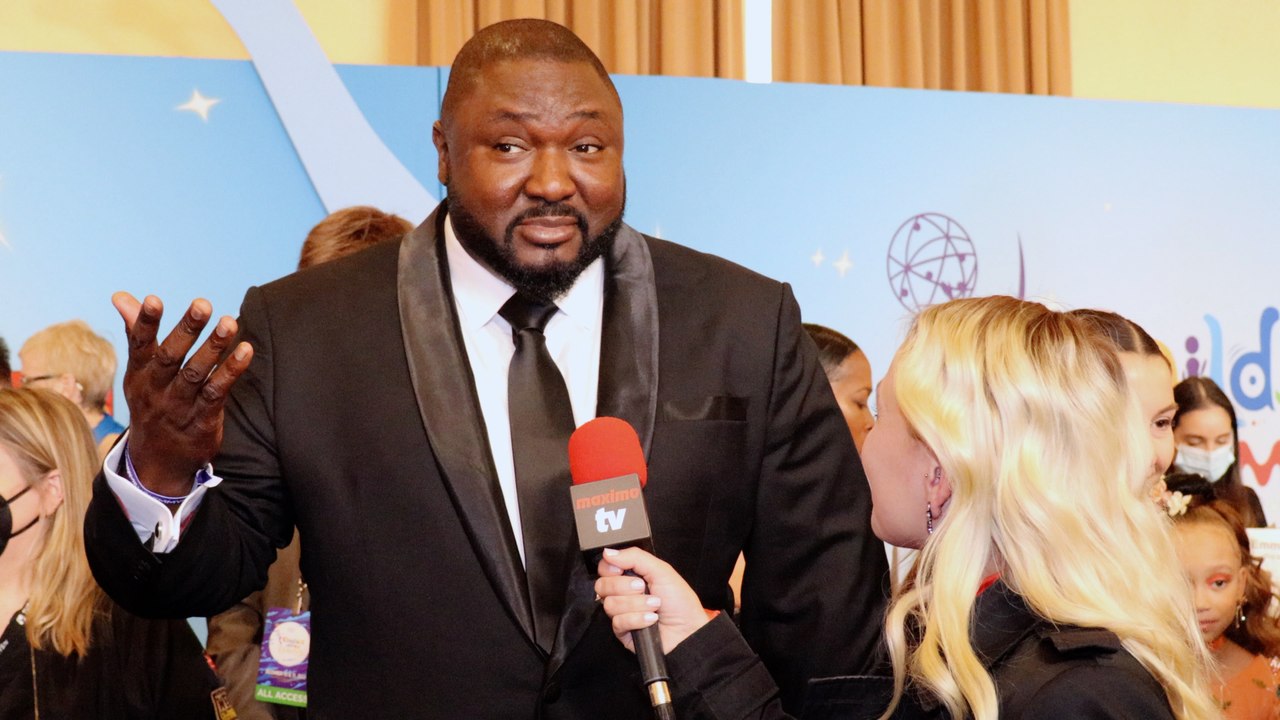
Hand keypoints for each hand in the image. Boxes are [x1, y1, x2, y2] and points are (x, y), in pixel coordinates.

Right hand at [112, 292, 252, 499]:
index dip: (145, 323)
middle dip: (187, 329)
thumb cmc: (152, 403)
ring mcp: (179, 407)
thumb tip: (121, 296)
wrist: (159, 463)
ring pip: (196, 374)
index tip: (153, 299)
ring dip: (214, 347)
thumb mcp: (140, 373)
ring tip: (229, 322)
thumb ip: (137, 334)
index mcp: (139, 374)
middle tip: (203, 303)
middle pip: (170, 357)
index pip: (139, 346)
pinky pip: (217, 393)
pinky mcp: (202, 421)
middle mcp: (156, 390)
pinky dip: (231, 372)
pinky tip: (246, 351)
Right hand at [594, 547, 711, 654]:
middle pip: (602, 585)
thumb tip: (608, 552)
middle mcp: (623, 594)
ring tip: (654, 605)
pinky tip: (651, 620)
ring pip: (610, 604)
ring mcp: (622, 613)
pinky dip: (637, 619)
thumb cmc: (680, 602)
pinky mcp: (623, 631)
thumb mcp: (661, 571)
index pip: (605, 567)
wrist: (688, 630)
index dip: (610, 568)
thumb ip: (634, 557)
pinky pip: (618, 622)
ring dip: (636, 604)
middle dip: (624, 586)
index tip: (621, 570)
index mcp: (631, 576)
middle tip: (643, 588)